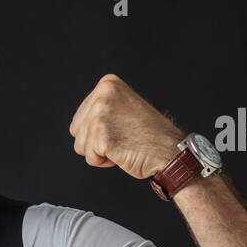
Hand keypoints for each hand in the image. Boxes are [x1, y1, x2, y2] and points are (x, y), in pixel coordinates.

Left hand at [69, 74, 186, 179]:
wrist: (170, 151)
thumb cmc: (148, 135)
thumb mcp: (122, 108)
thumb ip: (101, 108)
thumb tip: (77, 123)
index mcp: (108, 84)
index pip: (80, 118)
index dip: (98, 131)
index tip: (122, 127)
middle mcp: (103, 93)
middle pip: (76, 131)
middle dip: (95, 142)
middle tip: (124, 137)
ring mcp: (101, 112)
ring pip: (80, 145)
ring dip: (99, 152)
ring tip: (123, 144)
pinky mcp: (101, 132)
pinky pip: (90, 158)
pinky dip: (104, 162)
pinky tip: (123, 152)